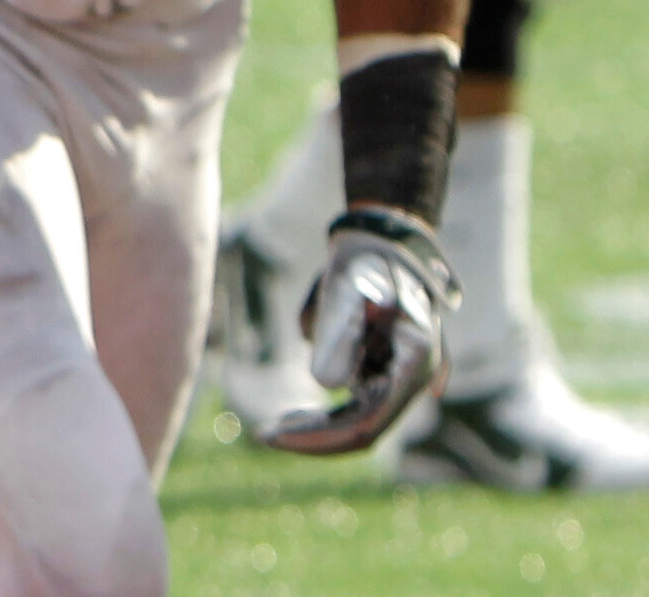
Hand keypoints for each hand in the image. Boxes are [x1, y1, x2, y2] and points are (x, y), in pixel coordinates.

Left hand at [262, 208, 457, 454]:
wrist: (380, 245)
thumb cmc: (366, 264)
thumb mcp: (350, 290)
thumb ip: (340, 333)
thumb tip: (326, 384)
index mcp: (416, 365)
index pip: (369, 424)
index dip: (323, 437)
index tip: (276, 435)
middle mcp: (413, 380)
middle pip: (363, 429)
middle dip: (316, 437)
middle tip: (265, 435)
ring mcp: (399, 380)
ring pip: (359, 421)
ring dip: (318, 428)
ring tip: (273, 428)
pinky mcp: (383, 375)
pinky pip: (355, 408)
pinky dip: (324, 415)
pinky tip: (291, 417)